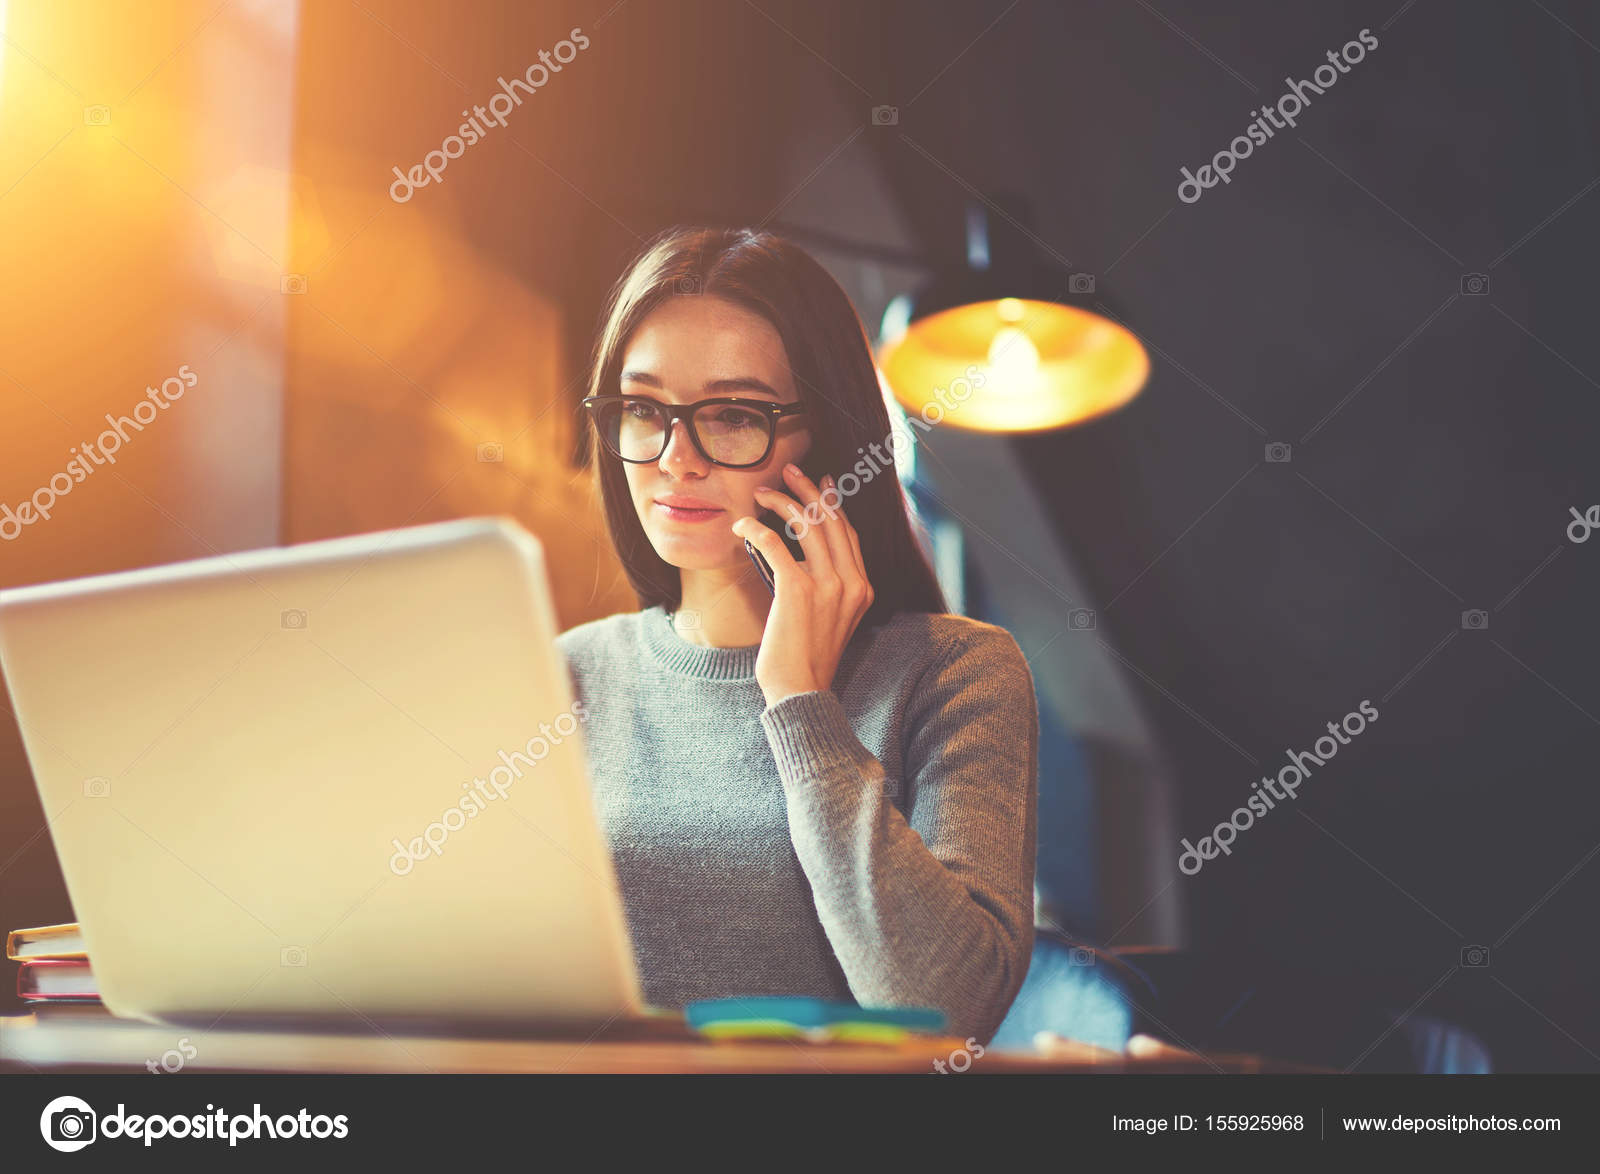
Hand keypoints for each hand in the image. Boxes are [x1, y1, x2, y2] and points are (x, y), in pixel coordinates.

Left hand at [731, 462, 874, 707]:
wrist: (800, 692)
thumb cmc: (807, 660)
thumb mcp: (831, 620)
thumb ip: (828, 590)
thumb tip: (804, 562)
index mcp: (863, 589)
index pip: (848, 534)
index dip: (833, 504)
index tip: (820, 483)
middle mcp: (852, 583)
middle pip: (831, 520)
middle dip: (809, 489)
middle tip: (790, 471)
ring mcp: (828, 585)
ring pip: (807, 524)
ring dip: (783, 502)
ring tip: (763, 492)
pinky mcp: (798, 589)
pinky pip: (775, 544)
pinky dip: (756, 529)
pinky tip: (742, 525)